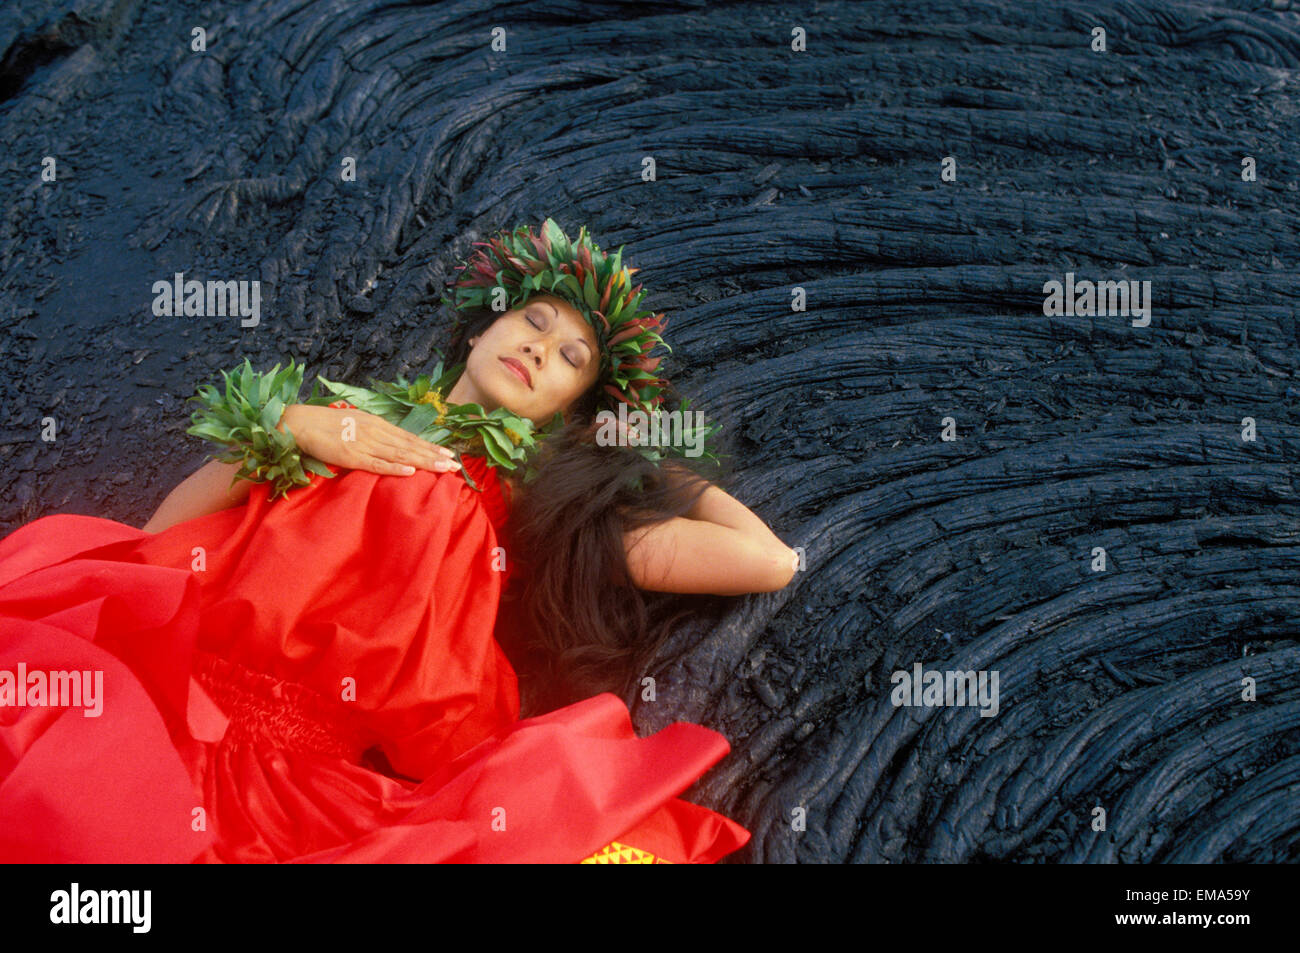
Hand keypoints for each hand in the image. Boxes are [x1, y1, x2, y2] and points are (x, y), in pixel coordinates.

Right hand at [278, 403, 460, 476]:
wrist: (299, 423)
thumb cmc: (325, 424)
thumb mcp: (355, 422)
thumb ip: (373, 431)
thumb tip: (390, 441)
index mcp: (376, 423)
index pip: (409, 437)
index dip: (430, 446)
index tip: (449, 453)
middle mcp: (375, 432)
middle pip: (410, 446)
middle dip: (434, 455)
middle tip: (456, 464)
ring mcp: (364, 444)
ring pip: (399, 454)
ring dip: (423, 462)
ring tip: (443, 468)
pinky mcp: (351, 456)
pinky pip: (376, 464)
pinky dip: (394, 468)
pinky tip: (410, 472)